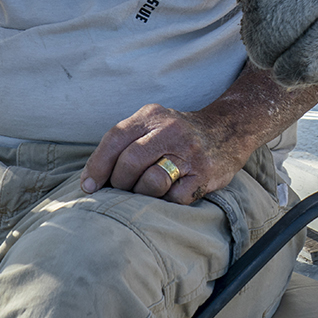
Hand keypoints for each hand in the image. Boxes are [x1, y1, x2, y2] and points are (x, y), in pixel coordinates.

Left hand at [80, 103, 254, 204]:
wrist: (227, 131)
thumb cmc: (176, 136)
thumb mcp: (150, 125)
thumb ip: (122, 144)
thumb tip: (91, 182)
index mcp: (151, 116)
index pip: (115, 138)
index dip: (97, 165)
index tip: (89, 186)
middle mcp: (170, 130)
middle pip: (130, 162)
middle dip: (120, 183)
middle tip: (123, 190)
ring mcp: (189, 152)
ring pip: (150, 183)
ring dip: (142, 194)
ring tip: (147, 191)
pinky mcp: (204, 174)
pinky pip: (173, 199)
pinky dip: (165, 202)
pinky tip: (170, 192)